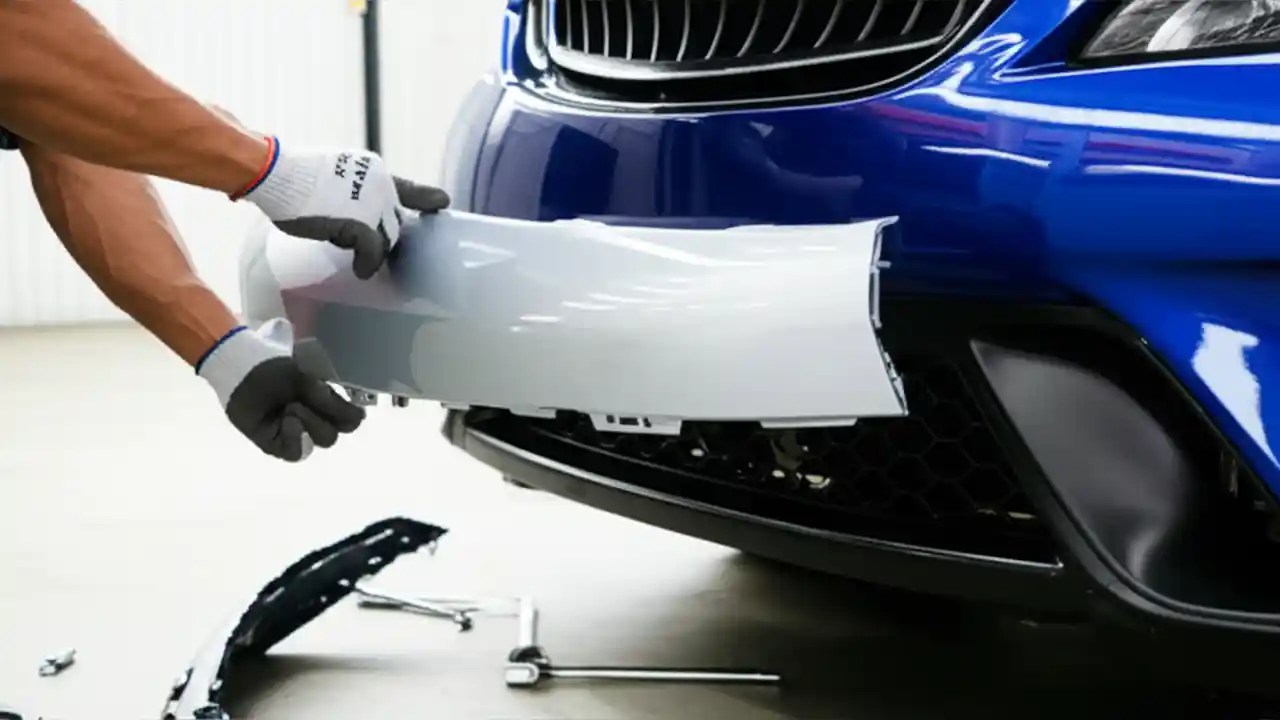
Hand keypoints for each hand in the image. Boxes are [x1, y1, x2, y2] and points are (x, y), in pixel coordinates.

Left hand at [197, 322, 365, 461]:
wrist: (238, 364)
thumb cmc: (271, 364)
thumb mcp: (307, 378)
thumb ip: (330, 399)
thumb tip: (360, 417)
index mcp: (321, 402)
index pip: (349, 421)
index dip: (348, 417)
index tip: (341, 407)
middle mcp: (309, 419)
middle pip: (332, 435)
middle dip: (324, 419)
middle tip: (304, 401)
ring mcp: (291, 432)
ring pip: (318, 443)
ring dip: (311, 425)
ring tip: (291, 407)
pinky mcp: (272, 442)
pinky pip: (294, 453)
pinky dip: (295, 438)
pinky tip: (288, 421)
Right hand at [233, 138, 449, 278]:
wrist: (277, 174)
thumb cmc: (293, 178)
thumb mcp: (333, 176)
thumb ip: (352, 192)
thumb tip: (354, 217)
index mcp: (372, 169)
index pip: (406, 187)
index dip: (425, 197)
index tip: (443, 202)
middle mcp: (379, 184)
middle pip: (394, 221)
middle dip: (385, 239)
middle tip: (373, 254)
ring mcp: (372, 202)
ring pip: (386, 238)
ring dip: (373, 252)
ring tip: (362, 261)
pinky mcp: (360, 222)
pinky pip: (373, 251)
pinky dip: (368, 264)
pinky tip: (362, 270)